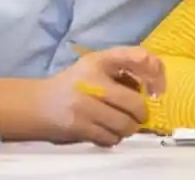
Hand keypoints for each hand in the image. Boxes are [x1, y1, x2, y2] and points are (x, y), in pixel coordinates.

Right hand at [36, 47, 164, 146]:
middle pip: (134, 103)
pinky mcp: (78, 126)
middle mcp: (93, 80)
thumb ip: (125, 67)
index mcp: (99, 60)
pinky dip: (114, 138)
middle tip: (139, 116)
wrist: (38, 104)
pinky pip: (110, 137)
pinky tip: (109, 132)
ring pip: (124, 124)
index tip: (156, 89)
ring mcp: (85, 105)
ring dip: (130, 128)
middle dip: (141, 114)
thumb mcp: (97, 66)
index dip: (155, 73)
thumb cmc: (75, 84)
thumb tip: (154, 85)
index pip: (136, 56)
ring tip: (125, 125)